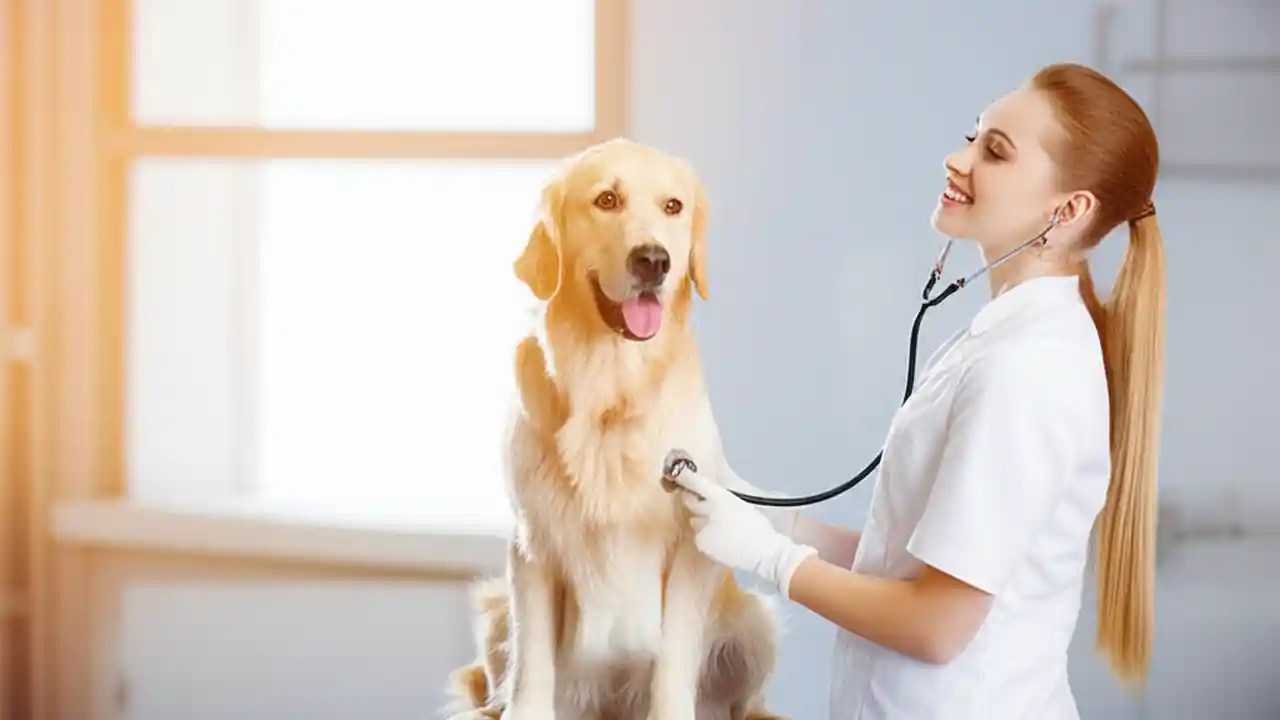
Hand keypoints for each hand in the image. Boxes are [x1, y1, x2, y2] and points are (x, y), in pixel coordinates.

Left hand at [668, 466, 816, 598]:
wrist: (764, 552)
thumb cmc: (757, 528)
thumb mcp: (741, 504)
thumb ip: (722, 500)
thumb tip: (707, 498)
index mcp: (723, 497)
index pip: (698, 483)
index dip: (686, 476)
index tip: (678, 472)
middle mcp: (710, 510)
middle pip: (689, 501)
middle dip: (693, 502)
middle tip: (704, 507)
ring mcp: (704, 527)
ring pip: (695, 521)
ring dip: (702, 524)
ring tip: (722, 532)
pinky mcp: (701, 542)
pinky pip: (699, 537)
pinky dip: (706, 540)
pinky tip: (721, 544)